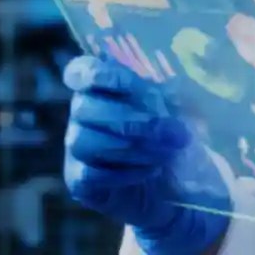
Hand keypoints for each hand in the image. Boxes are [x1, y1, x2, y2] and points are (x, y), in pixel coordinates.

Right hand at [64, 55, 231, 254]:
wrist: (173, 183)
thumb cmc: (172, 134)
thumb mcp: (178, 109)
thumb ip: (169, 94)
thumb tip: (173, 88)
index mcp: (102, 86)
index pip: (80, 71)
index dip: (96, 73)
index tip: (128, 83)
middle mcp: (83, 113)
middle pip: (84, 108)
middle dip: (130, 120)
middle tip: (168, 131)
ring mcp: (77, 147)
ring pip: (86, 141)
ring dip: (131, 147)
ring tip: (166, 153)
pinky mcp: (78, 180)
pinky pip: (91, 174)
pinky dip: (125, 172)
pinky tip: (151, 170)